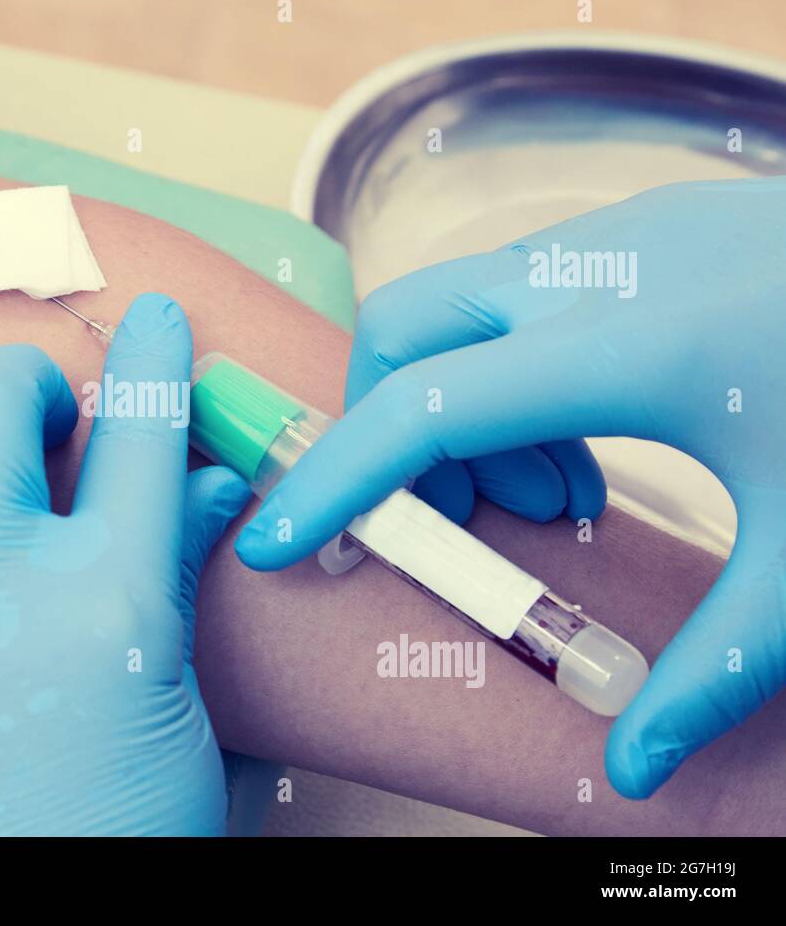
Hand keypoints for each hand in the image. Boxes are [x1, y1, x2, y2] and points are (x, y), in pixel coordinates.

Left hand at [0, 294, 250, 834]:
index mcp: (107, 596)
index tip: (149, 314)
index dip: (148, 357)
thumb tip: (206, 481)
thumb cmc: (120, 828)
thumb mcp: (178, 700)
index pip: (136, 434)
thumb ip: (178, 572)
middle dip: (20, 370)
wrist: (10, 920)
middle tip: (44, 396)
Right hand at [235, 176, 785, 797]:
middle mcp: (600, 270)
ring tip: (560, 488)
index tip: (278, 542)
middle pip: (403, 331)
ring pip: (454, 314)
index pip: (421, 409)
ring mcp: (616, 237)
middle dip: (386, 429)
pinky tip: (593, 437)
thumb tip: (629, 762)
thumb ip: (715, 669)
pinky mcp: (637, 232)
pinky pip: (513, 300)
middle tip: (470, 516)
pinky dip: (509, 377)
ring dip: (459, 409)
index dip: (334, 480)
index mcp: (633, 345)